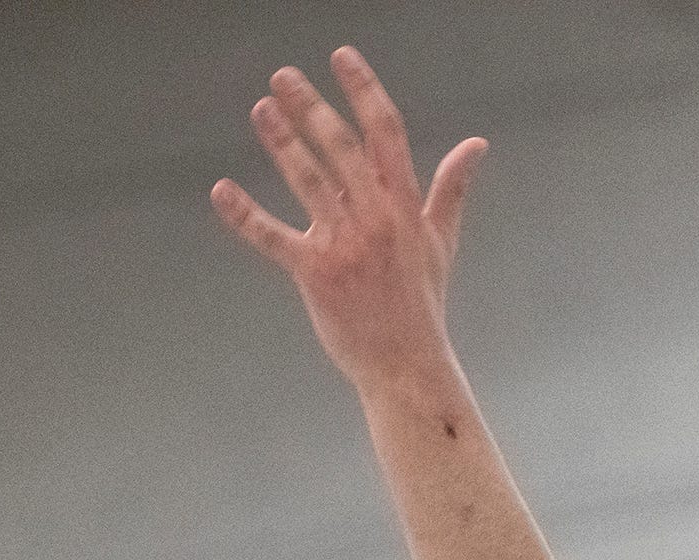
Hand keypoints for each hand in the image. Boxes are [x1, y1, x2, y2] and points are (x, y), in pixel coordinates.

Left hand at [211, 48, 487, 393]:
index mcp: (405, 205)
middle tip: (283, 77)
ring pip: (308, 180)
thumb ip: (450, 188)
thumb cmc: (421, 303)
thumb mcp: (441, 241)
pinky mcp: (316, 274)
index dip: (362, 89)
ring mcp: (345, 245)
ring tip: (261, 109)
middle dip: (311, 106)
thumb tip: (476, 145)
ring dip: (282, 141)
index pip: (384, 132)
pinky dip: (245, 214)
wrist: (406, 363)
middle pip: (340, 146)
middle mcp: (376, 217)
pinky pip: (273, 237)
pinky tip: (221, 190)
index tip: (341, 57)